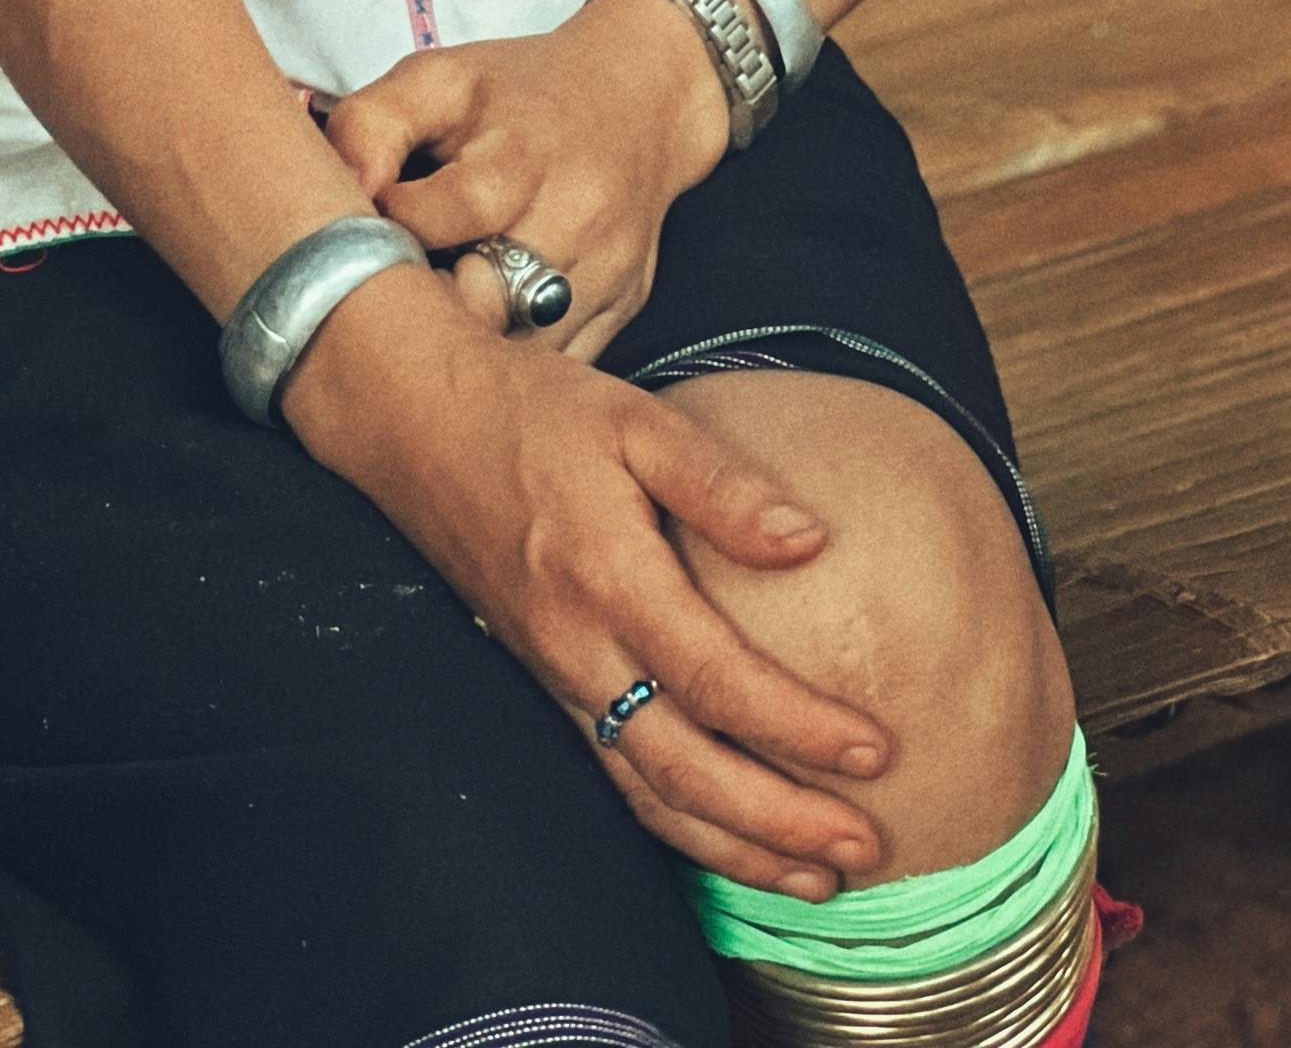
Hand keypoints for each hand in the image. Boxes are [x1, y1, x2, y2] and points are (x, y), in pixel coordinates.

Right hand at [281, 264, 890, 891]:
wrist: (414, 422)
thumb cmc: (533, 411)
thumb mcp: (633, 417)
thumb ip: (722, 482)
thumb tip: (812, 542)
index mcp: (608, 576)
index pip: (716, 678)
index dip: (798, 727)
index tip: (876, 753)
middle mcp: (577, 646)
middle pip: (684, 767)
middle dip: (778, 823)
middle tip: (865, 850)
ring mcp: (555, 675)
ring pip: (647, 792)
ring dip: (733, 846)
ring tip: (816, 880)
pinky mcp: (545, 681)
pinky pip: (615, 776)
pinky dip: (677, 824)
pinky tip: (728, 840)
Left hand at [324, 0, 728, 355]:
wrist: (643, 101)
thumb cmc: (519, 94)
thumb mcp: (439, 78)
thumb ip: (371, 124)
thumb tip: (337, 189)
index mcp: (518, 158)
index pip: (437, 218)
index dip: (386, 231)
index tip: (365, 229)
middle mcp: (572, 222)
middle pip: (483, 306)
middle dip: (426, 312)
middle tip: (390, 299)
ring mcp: (604, 277)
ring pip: (520, 357)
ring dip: (467, 354)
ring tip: (429, 329)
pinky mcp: (621, 314)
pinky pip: (557, 373)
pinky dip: (513, 374)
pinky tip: (478, 348)